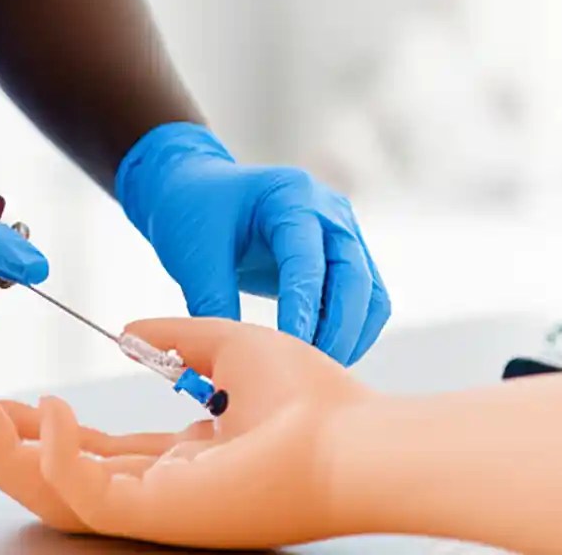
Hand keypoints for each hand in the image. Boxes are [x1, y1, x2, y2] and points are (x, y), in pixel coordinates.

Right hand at [0, 317, 368, 549]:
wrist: (358, 438)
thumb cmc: (314, 400)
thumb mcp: (231, 349)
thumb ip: (178, 341)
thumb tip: (128, 333)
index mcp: (181, 463)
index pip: (94, 452)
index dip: (45, 427)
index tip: (10, 397)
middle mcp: (162, 491)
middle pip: (61, 478)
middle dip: (5, 448)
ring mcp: (158, 510)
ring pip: (56, 496)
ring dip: (6, 456)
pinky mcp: (160, 515)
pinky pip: (85, 494)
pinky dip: (56, 453)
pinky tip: (47, 410)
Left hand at [116, 123, 389, 363]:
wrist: (195, 192)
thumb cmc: (193, 213)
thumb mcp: (197, 257)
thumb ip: (216, 305)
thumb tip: (235, 362)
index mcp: (292, 197)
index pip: (308, 261)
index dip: (302, 310)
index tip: (287, 351)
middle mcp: (329, 212)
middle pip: (353, 278)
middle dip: (336, 330)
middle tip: (306, 370)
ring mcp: (342, 233)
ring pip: (368, 294)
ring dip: (349, 335)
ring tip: (313, 369)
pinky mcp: (343, 258)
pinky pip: (364, 301)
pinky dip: (350, 332)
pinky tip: (321, 356)